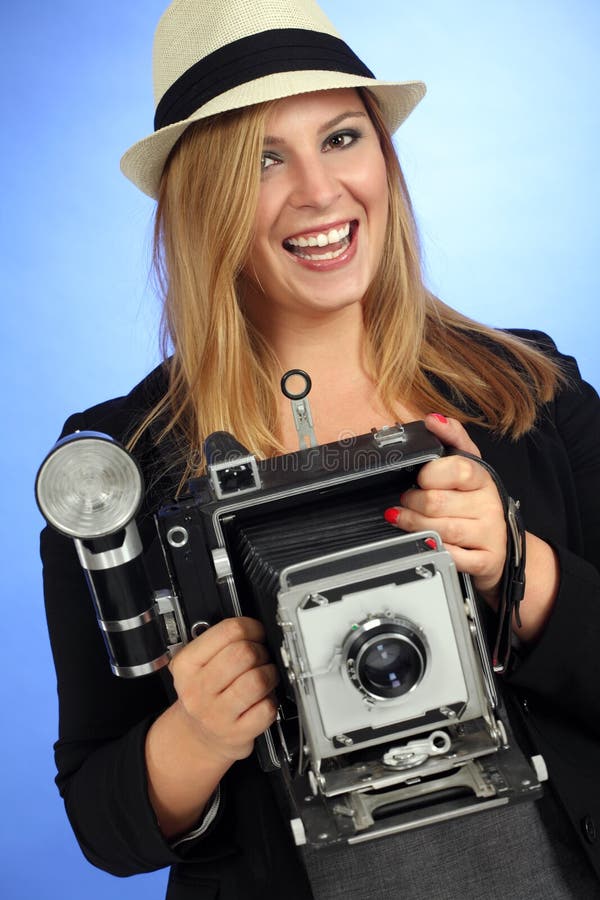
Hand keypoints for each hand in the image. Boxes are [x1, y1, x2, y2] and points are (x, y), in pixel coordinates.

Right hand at [169, 616, 278, 763]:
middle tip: (260, 657)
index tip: (257, 632)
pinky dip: (271, 700)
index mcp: (186, 664)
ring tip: (264, 676)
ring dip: (269, 674)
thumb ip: (221, 642)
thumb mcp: (198, 663)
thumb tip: (257, 627)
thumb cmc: (205, 692)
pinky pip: (267, 708)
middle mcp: (197, 689)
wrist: (199, 736)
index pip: (229, 630)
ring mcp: (216, 714)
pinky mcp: (236, 733)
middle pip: (244, 653)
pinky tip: (262, 699)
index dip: (252, 627)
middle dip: (261, 651)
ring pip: (258, 679)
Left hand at [384, 414, 506, 602]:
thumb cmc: (476, 502)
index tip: (420, 478)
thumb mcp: (469, 465)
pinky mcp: (486, 561)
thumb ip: (452, 437)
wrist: (502, 544)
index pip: (456, 469)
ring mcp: (489, 534)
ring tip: (404, 518)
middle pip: (437, 502)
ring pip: (440, 530)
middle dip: (412, 502)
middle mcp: (489, 505)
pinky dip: (433, 550)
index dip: (429, 475)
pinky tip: (425, 542)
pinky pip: (452, 557)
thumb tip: (433, 419)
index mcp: (483, 478)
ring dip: (413, 524)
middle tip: (407, 501)